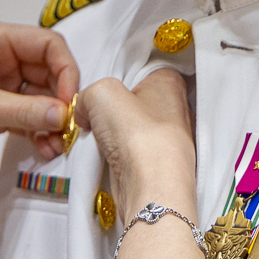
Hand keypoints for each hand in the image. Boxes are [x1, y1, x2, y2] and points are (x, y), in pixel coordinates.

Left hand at [0, 20, 79, 174]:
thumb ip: (23, 110)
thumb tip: (61, 113)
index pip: (47, 44)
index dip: (65, 70)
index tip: (70, 100)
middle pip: (50, 71)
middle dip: (62, 99)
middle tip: (70, 126)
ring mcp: (0, 86)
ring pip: (44, 97)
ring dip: (53, 120)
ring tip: (56, 144)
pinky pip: (32, 117)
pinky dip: (41, 132)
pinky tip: (44, 148)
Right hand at [78, 69, 195, 213]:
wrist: (151, 187)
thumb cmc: (139, 136)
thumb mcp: (101, 93)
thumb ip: (87, 94)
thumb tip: (84, 109)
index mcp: (170, 84)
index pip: (142, 71)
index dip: (118, 79)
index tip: (102, 89)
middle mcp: (175, 111)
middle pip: (133, 103)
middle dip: (112, 110)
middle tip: (95, 115)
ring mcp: (168, 141)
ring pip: (130, 131)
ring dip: (112, 136)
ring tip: (102, 140)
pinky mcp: (156, 166)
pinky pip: (129, 154)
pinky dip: (116, 156)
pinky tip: (109, 159)